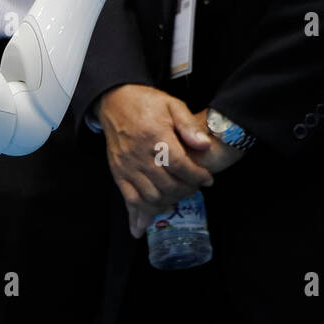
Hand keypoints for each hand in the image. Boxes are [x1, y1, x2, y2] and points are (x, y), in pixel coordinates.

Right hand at [122, 108, 246, 238]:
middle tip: (196, 187)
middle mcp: (140, 154)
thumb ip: (189, 125)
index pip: (181, 166)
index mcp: (156, 136)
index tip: (208, 179)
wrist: (115, 100)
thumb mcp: (172, 104)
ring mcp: (127, 166)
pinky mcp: (118, 172)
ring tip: (180, 196)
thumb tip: (204, 145)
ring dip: (169, 202)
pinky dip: (141, 212)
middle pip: (168, 185)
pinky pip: (130, 199)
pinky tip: (147, 222)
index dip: (198, 176)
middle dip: (187, 190)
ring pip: (151, 197)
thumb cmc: (146, 102)